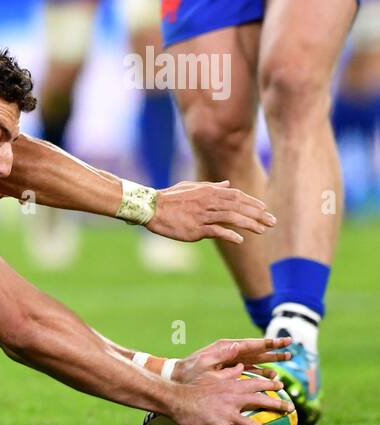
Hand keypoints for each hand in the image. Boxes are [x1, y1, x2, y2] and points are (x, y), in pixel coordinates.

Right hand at [147, 180, 275, 243]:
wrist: (151, 209)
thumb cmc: (170, 198)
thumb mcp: (192, 188)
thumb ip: (212, 187)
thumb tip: (228, 184)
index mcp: (209, 191)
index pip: (236, 196)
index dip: (252, 202)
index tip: (264, 209)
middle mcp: (208, 202)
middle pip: (238, 207)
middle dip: (257, 214)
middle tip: (272, 221)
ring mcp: (202, 215)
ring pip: (231, 218)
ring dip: (249, 224)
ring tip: (262, 230)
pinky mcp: (195, 229)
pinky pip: (216, 231)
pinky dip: (229, 235)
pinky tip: (240, 240)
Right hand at [163, 364, 291, 424]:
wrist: (177, 399)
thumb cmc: (193, 386)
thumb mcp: (211, 375)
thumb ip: (228, 371)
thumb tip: (240, 364)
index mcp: (232, 386)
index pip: (256, 384)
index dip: (271, 384)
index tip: (282, 385)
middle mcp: (234, 400)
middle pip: (261, 402)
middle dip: (278, 405)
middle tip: (291, 409)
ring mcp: (227, 414)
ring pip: (252, 424)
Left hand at [171, 336, 291, 384]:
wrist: (177, 377)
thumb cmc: (190, 371)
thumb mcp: (204, 363)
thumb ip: (221, 355)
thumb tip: (237, 346)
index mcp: (226, 348)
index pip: (252, 344)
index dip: (270, 343)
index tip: (285, 342)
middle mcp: (231, 352)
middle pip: (257, 349)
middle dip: (274, 349)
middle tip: (292, 348)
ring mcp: (231, 360)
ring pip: (256, 359)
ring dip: (271, 360)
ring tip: (287, 359)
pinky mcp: (229, 369)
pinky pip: (250, 368)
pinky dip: (261, 371)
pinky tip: (272, 376)